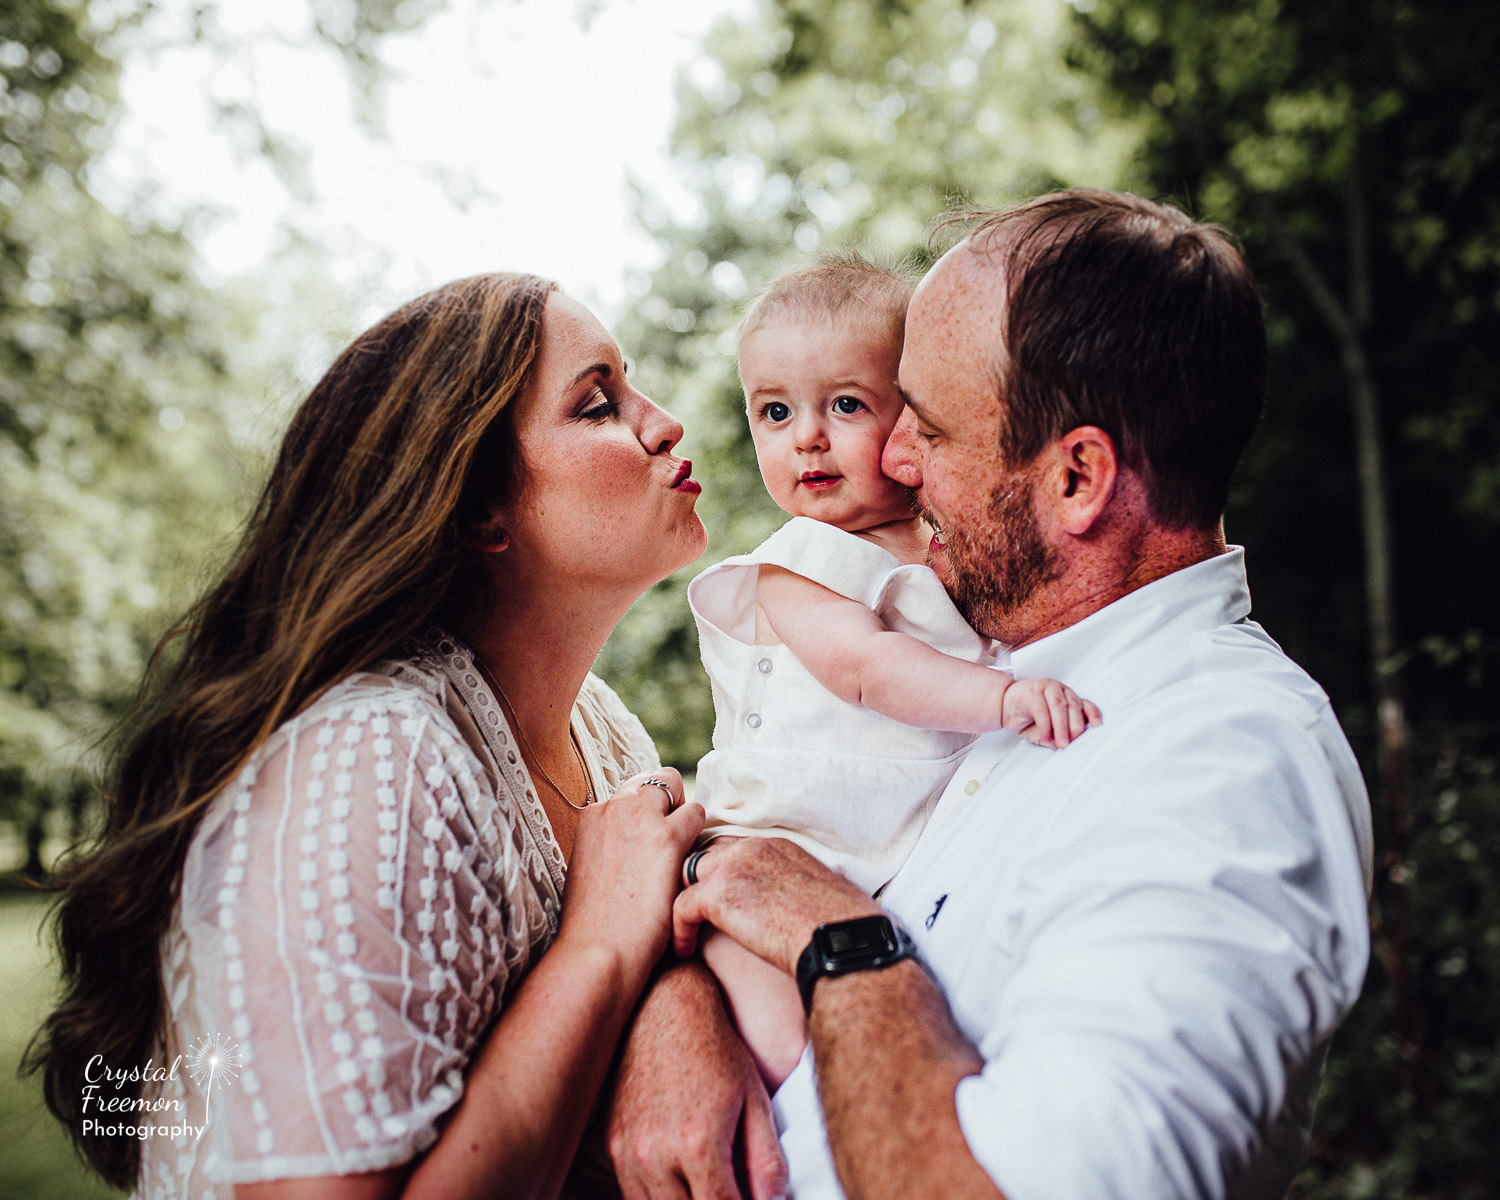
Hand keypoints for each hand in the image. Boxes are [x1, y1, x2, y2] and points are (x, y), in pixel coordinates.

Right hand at [559, 769, 703, 992]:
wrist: (597, 952)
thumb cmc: (594, 925)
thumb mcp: (589, 869)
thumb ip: (610, 845)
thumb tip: (633, 844)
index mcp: (591, 816)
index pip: (632, 792)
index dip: (649, 812)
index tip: (653, 836)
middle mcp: (614, 808)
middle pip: (655, 780)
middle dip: (669, 802)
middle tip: (674, 838)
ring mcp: (640, 818)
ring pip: (677, 789)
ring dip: (685, 817)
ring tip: (684, 853)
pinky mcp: (667, 836)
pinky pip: (697, 814)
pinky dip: (700, 835)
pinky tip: (693, 862)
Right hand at [607, 961, 787, 1199]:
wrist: (664, 1007)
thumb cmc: (714, 1048)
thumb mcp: (754, 1098)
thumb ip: (766, 1159)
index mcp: (699, 1142)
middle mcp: (656, 1153)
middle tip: (728, 1196)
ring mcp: (627, 1150)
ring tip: (707, 1191)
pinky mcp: (610, 1144)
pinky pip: (632, 1193)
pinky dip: (657, 1198)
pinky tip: (680, 1186)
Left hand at [673, 838, 878, 974]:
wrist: (840, 937)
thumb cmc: (841, 926)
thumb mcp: (819, 890)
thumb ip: (794, 886)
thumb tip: (792, 907)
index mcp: (777, 845)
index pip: (732, 846)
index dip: (720, 871)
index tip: (716, 896)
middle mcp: (752, 847)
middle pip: (705, 854)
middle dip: (695, 880)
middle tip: (692, 912)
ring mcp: (732, 866)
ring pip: (687, 874)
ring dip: (685, 901)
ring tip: (685, 929)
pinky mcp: (717, 893)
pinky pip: (681, 907)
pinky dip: (680, 930)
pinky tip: (685, 949)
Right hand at [1000, 678, 1101, 747]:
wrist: (1003, 706)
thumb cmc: (1028, 717)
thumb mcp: (1047, 730)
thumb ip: (1058, 735)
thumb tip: (1068, 746)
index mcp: (1067, 696)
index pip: (1084, 704)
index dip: (1092, 713)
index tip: (1097, 725)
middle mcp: (1059, 689)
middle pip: (1073, 706)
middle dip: (1074, 727)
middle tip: (1070, 744)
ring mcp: (1045, 687)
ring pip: (1059, 706)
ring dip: (1062, 727)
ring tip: (1061, 744)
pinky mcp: (1031, 691)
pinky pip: (1042, 709)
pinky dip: (1045, 726)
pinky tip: (1044, 737)